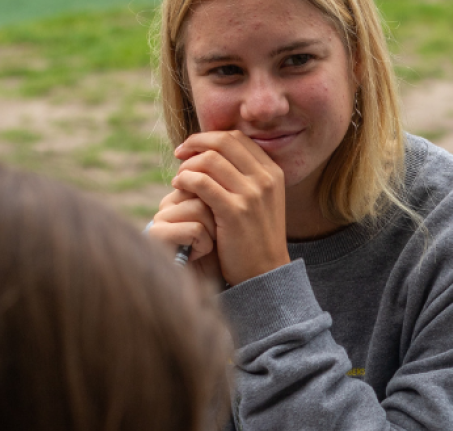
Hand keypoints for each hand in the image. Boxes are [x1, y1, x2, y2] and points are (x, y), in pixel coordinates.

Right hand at [147, 188, 224, 282]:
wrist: (212, 284)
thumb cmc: (223, 251)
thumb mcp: (225, 218)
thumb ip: (221, 194)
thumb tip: (226, 172)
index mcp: (186, 193)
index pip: (209, 180)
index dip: (223, 203)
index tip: (223, 224)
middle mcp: (170, 202)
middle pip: (204, 191)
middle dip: (219, 217)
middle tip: (216, 237)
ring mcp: (160, 217)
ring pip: (200, 208)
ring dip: (213, 232)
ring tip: (207, 245)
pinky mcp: (156, 234)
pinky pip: (194, 228)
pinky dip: (204, 244)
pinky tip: (199, 254)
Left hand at [172, 130, 289, 285]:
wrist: (265, 271)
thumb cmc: (254, 236)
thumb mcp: (259, 200)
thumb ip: (243, 175)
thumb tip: (211, 151)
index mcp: (273, 172)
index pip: (236, 138)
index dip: (209, 137)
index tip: (192, 148)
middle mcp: (266, 179)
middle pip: (223, 142)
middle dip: (195, 144)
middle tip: (179, 155)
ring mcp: (252, 195)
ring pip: (209, 160)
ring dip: (187, 165)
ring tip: (179, 179)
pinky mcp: (235, 211)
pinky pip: (202, 183)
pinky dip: (185, 180)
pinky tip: (179, 188)